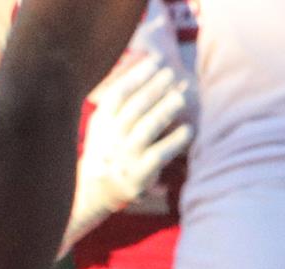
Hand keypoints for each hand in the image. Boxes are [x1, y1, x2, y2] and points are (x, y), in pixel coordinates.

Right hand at [77, 54, 192, 218]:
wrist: (94, 191)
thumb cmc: (108, 149)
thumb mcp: (103, 124)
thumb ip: (118, 100)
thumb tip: (145, 65)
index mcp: (101, 123)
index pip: (117, 95)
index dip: (136, 76)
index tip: (156, 61)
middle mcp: (111, 140)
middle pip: (134, 109)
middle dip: (154, 88)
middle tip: (172, 73)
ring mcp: (124, 158)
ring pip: (147, 129)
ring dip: (166, 110)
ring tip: (182, 96)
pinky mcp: (137, 177)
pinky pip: (158, 155)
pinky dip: (175, 141)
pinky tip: (189, 130)